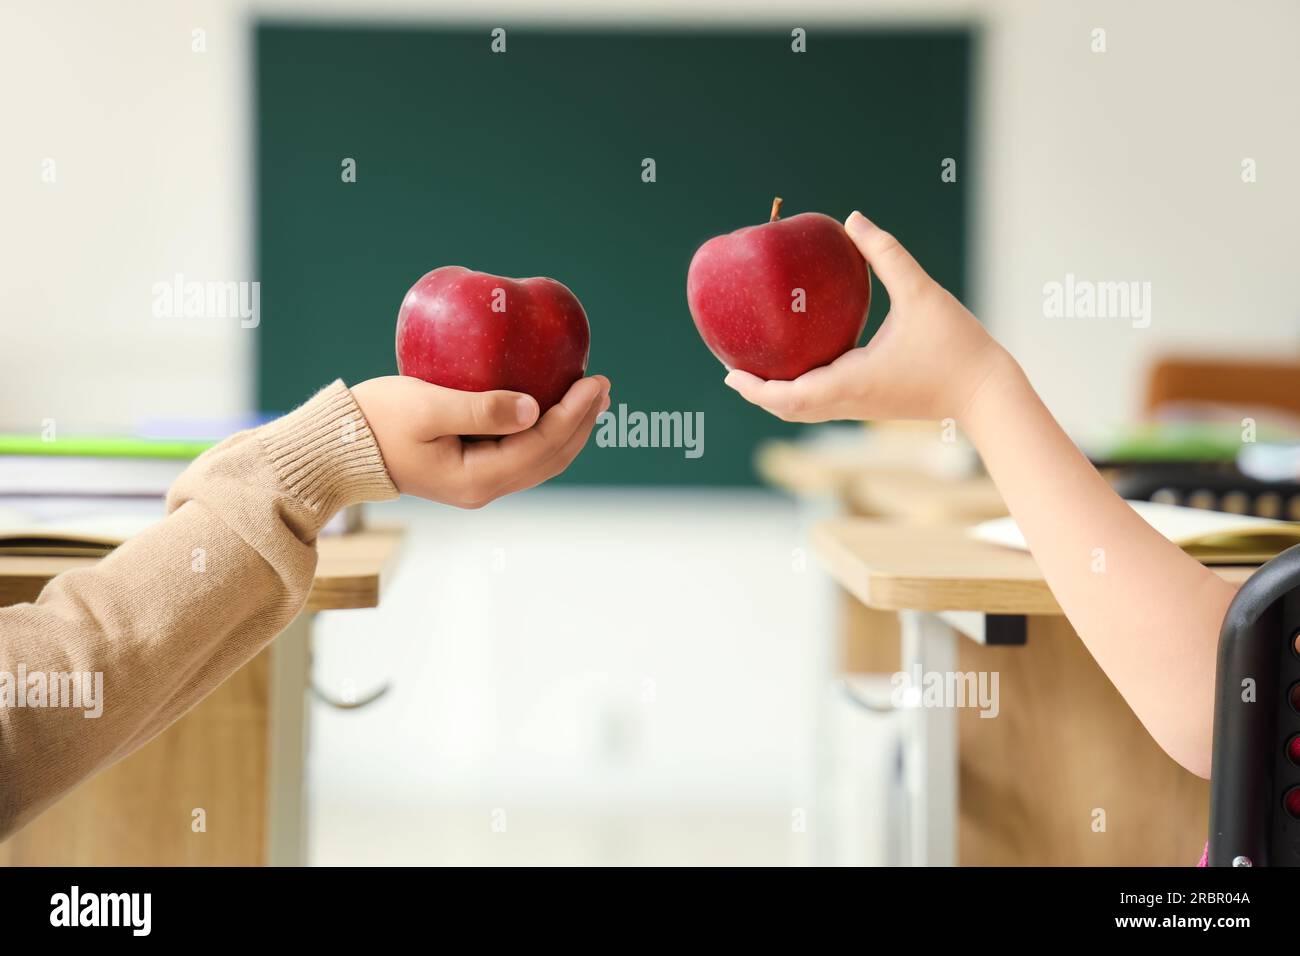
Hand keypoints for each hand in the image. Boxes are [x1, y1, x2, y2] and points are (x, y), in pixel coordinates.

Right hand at [351, 374, 609, 507]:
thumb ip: (480, 408)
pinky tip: (553, 409)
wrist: (337, 449)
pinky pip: (522, 454)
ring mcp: (478, 483)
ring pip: (539, 460)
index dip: (573, 413)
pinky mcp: (470, 471)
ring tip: (591, 399)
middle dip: (581, 423)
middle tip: (603, 386)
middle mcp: (483, 488)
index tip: (593, 380)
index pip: (541, 445)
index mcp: (477, 478)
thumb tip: (532, 409)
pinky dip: (546, 432)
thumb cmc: (377, 420)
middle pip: (549, 458)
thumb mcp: (427, 407)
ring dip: (569, 430)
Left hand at [724, 211, 1010, 423]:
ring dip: (779, 395)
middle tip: (733, 368)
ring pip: (806, 411)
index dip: (754, 389)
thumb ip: (887, 254)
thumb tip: (853, 218)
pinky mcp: (873, 404)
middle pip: (788, 410)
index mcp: (851, 382)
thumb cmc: (958, 346)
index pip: (788, 397)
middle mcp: (850, 401)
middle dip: (758, 394)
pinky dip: (803, 392)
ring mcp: (861, 407)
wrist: (989, 392)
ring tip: (757, 370)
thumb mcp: (922, 293)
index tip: (728, 372)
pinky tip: (802, 365)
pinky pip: (825, 403)